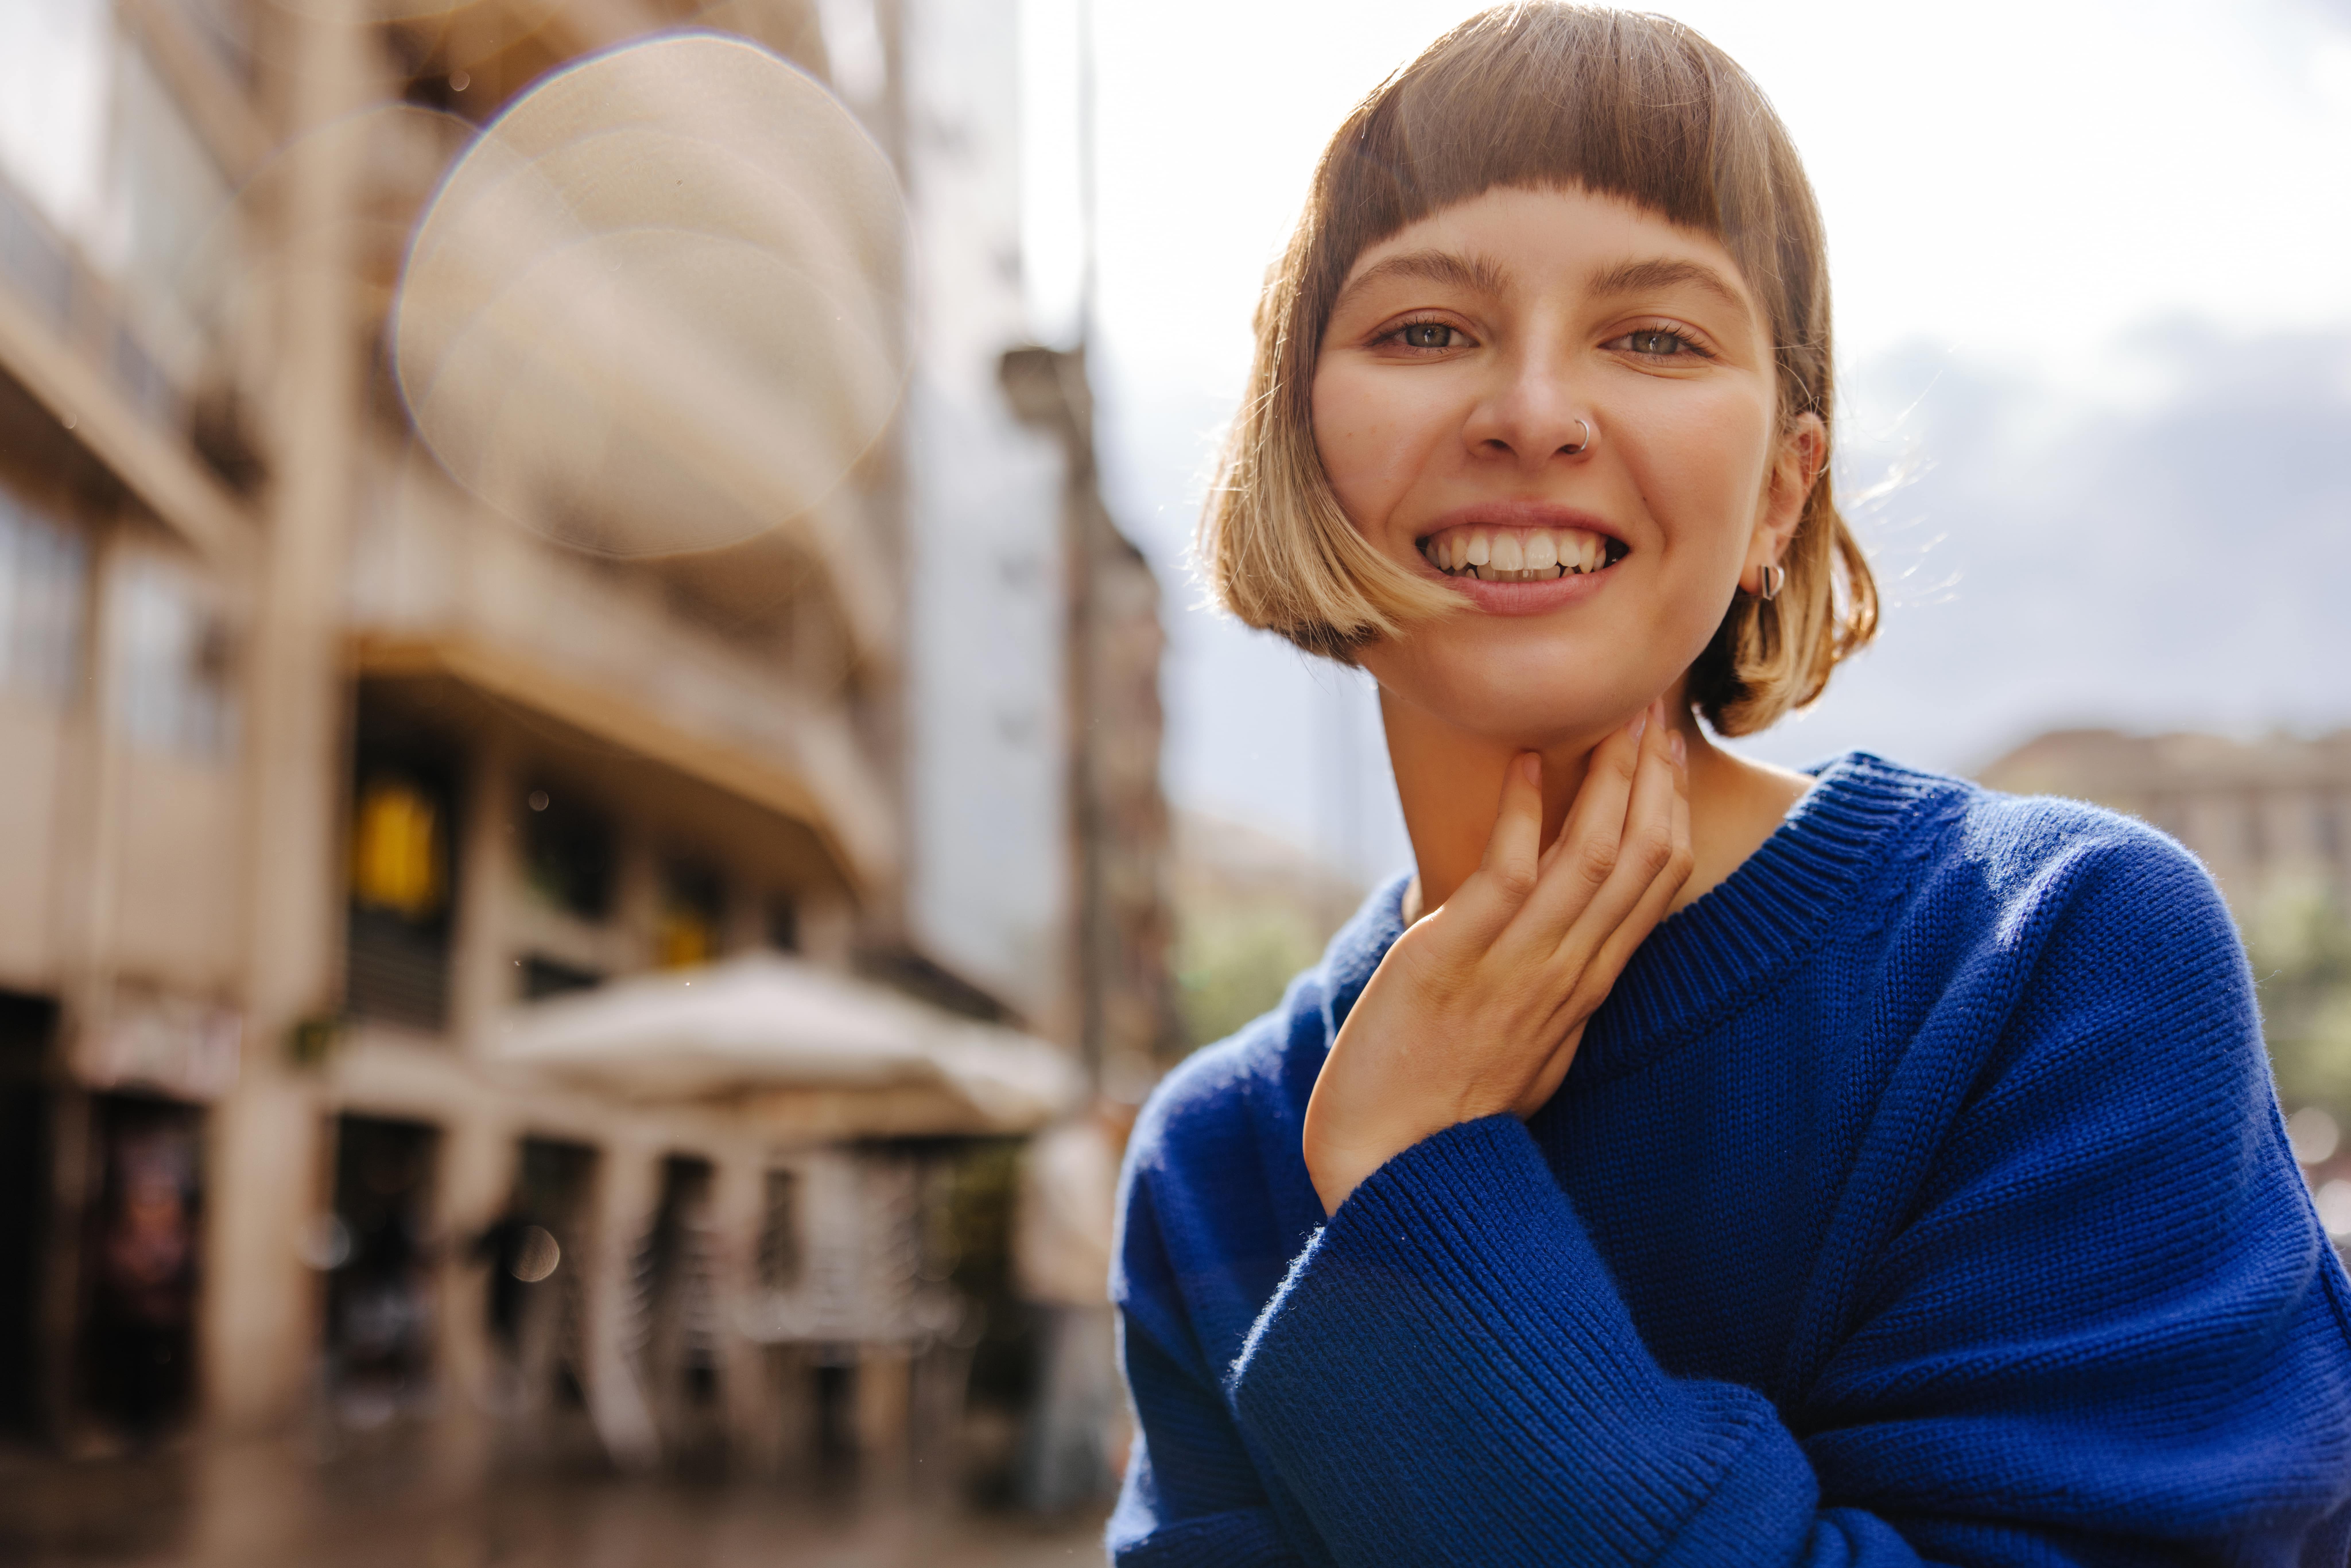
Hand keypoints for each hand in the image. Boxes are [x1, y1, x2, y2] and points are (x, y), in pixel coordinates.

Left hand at [1301, 700, 1692, 1215]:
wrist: (1392, 1169)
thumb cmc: (1446, 1108)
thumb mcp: (1523, 1048)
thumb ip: (1545, 993)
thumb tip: (1554, 955)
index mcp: (1585, 990)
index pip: (1656, 886)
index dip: (1670, 810)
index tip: (1670, 751)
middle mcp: (1567, 974)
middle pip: (1642, 858)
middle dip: (1654, 774)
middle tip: (1657, 699)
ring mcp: (1516, 966)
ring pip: (1594, 857)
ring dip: (1609, 776)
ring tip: (1614, 710)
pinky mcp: (1454, 961)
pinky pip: (1507, 874)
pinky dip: (1520, 811)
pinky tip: (1524, 761)